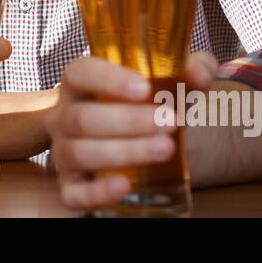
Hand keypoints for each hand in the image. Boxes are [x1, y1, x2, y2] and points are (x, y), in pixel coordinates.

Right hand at [46, 52, 217, 210]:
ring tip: (166, 149)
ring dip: (124, 152)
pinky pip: (73, 194)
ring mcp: (63, 152)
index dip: (108, 80)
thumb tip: (198, 75)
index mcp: (80, 83)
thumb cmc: (152, 103)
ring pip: (80, 153)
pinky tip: (124, 186)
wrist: (145, 138)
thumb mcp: (173, 81)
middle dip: (128, 121)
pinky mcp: (70, 185)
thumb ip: (192, 68)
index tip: (145, 89)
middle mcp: (64, 116)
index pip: (80, 73)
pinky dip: (96, 192)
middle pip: (83, 118)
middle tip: (171, 122)